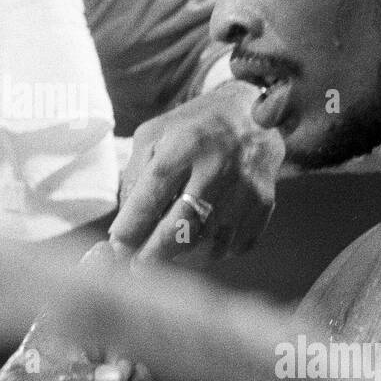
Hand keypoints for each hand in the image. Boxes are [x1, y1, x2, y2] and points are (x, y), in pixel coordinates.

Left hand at [110, 81, 284, 266]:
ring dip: (181, 258)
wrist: (253, 113)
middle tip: (135, 267)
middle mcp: (219, 167)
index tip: (117, 246)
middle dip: (154, 254)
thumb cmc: (193, 126)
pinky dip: (210, 254)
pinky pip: (233, 246)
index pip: (153, 193)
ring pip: (208, 244)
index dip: (133, 225)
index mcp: (186, 144)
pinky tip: (195, 247)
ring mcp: (245, 188)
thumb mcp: (154, 135)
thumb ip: (135, 176)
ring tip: (164, 256)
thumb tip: (125, 228)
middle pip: (183, 227)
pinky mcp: (263, 204)